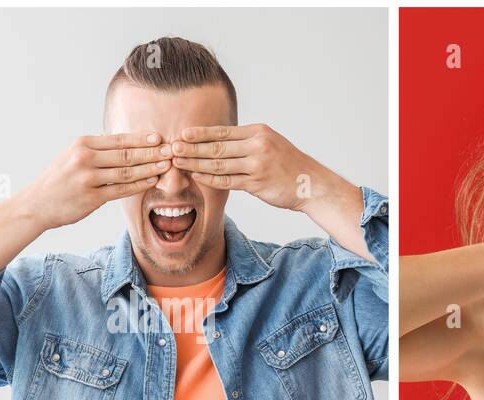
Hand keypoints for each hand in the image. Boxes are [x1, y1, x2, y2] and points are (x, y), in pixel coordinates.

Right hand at [21, 132, 171, 230]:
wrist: (38, 203)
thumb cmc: (60, 178)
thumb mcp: (73, 155)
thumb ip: (97, 149)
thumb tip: (124, 142)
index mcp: (82, 144)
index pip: (119, 140)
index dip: (142, 139)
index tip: (161, 137)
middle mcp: (85, 158)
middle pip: (126, 154)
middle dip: (151, 152)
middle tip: (172, 150)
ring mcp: (88, 178)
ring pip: (127, 172)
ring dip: (150, 168)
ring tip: (168, 165)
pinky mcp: (92, 197)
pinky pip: (122, 189)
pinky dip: (139, 185)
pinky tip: (153, 181)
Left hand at [172, 124, 342, 211]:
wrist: (311, 184)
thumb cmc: (289, 165)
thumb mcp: (270, 143)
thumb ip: (246, 141)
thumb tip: (220, 140)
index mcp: (258, 132)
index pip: (222, 132)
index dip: (200, 133)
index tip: (182, 134)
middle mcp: (257, 146)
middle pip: (217, 147)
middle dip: (192, 148)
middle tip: (173, 147)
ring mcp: (257, 166)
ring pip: (219, 164)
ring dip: (196, 163)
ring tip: (179, 162)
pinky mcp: (257, 184)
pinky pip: (228, 181)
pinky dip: (210, 178)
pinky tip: (197, 176)